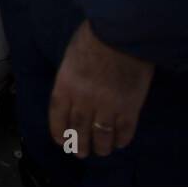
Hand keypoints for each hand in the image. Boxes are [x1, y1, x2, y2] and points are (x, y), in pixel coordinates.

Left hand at [48, 21, 154, 158]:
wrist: (121, 33)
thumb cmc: (94, 36)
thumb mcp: (72, 56)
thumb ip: (72, 77)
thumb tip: (74, 90)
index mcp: (65, 85)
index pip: (58, 115)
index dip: (59, 131)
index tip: (61, 141)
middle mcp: (83, 100)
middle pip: (79, 129)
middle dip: (79, 144)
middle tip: (81, 153)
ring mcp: (107, 105)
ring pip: (101, 135)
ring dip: (100, 146)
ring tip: (101, 151)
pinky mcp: (130, 107)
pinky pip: (124, 130)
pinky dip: (122, 139)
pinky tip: (120, 143)